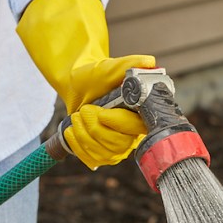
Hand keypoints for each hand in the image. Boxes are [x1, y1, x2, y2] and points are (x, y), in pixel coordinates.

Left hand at [17, 0, 156, 168]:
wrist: (78, 87)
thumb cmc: (96, 78)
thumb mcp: (110, 68)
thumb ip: (130, 64)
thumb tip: (149, 63)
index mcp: (140, 116)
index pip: (135, 128)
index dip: (118, 122)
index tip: (102, 112)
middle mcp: (132, 136)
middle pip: (116, 143)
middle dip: (94, 126)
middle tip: (85, 109)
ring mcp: (117, 149)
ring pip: (101, 152)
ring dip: (82, 133)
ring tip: (77, 116)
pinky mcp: (102, 156)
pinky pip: (90, 158)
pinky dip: (76, 143)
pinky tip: (72, 129)